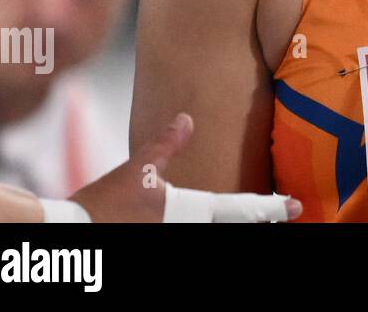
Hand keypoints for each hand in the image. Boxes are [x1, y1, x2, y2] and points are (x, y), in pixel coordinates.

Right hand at [69, 112, 301, 222]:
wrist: (71, 232)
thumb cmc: (103, 203)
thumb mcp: (137, 168)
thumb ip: (165, 144)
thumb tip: (185, 118)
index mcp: (187, 211)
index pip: (239, 209)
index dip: (271, 208)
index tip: (296, 206)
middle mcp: (185, 232)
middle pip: (230, 228)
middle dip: (252, 222)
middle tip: (276, 214)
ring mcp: (172, 243)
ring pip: (213, 238)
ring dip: (227, 227)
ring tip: (253, 221)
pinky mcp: (159, 249)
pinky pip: (193, 244)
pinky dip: (209, 233)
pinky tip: (219, 227)